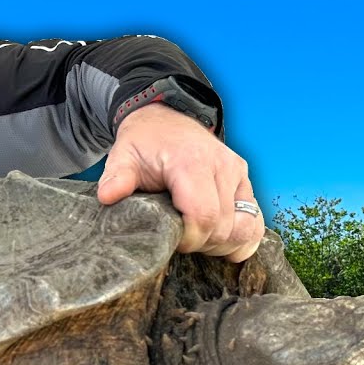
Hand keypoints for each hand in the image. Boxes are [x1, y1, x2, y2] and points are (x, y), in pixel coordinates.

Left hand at [97, 103, 264, 262]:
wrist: (166, 120)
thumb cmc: (145, 143)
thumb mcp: (124, 156)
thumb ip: (117, 178)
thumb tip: (108, 197)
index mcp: (192, 162)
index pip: (204, 216)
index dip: (189, 239)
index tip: (170, 241)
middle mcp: (222, 166)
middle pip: (223, 227)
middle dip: (201, 244)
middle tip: (178, 241)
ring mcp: (238, 173)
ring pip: (245, 228)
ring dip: (223, 244)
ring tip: (198, 240)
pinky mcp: (245, 181)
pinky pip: (255, 222)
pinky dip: (241, 238)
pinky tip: (220, 242)